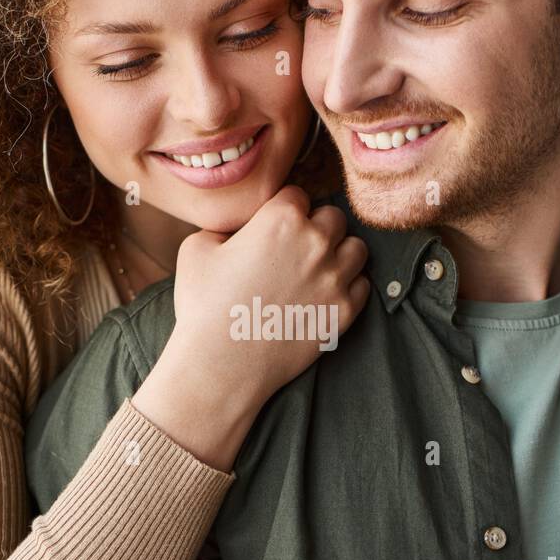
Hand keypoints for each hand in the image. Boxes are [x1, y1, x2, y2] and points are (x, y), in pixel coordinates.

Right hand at [167, 185, 368, 406]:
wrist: (220, 364)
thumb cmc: (203, 306)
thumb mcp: (196, 248)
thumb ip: (225, 226)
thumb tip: (241, 229)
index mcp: (281, 219)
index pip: (298, 194)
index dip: (284, 209)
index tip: (275, 226)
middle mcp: (315, 243)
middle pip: (333, 217)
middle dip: (317, 227)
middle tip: (297, 247)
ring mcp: (335, 279)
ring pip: (356, 249)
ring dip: (340, 253)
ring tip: (318, 268)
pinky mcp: (344, 312)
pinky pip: (362, 285)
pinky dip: (348, 286)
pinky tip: (326, 293)